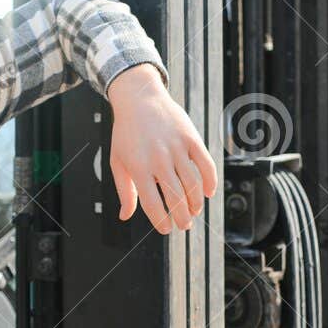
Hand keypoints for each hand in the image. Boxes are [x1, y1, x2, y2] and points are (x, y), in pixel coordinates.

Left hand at [106, 64, 218, 233]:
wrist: (139, 99)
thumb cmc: (126, 133)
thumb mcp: (118, 162)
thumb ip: (125, 191)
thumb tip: (125, 216)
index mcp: (138, 168)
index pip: (153, 204)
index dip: (161, 222)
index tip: (166, 229)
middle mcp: (158, 159)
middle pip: (176, 199)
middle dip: (182, 218)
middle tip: (184, 225)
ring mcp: (176, 148)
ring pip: (193, 185)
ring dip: (196, 204)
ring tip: (194, 212)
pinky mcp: (191, 139)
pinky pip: (206, 165)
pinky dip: (210, 182)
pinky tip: (208, 193)